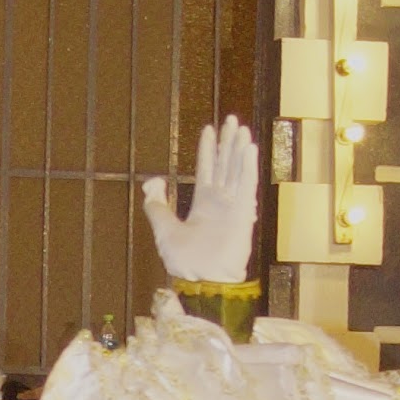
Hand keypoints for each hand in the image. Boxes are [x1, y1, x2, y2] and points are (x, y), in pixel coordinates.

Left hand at [142, 115, 258, 283]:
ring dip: (239, 149)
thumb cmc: (184, 261)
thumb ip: (157, 206)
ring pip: (237, 170)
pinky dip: (248, 166)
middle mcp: (220, 202)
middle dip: (228, 142)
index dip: (208, 149)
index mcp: (203, 205)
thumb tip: (151, 181)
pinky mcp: (242, 213)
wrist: (202, 280)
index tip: (209, 129)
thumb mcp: (163, 229)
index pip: (207, 169)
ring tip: (241, 127)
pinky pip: (246, 185)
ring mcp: (233, 206)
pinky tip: (248, 148)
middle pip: (225, 164)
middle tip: (232, 120)